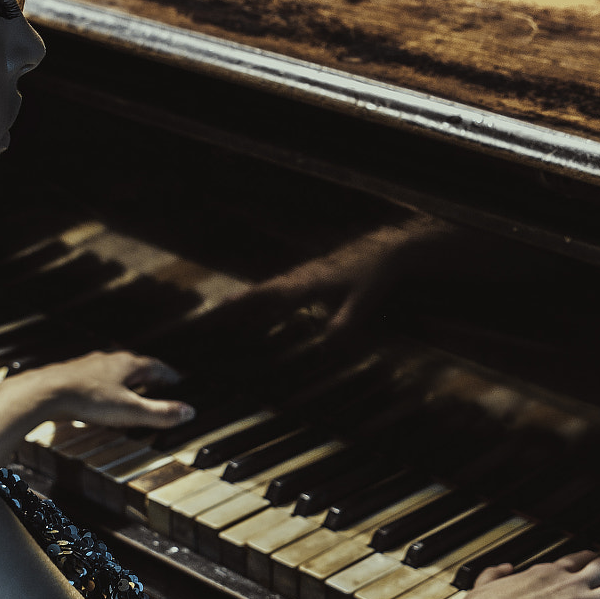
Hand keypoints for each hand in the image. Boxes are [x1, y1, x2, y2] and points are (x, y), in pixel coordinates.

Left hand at [31, 351, 193, 428]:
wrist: (45, 392)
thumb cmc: (87, 398)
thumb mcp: (131, 411)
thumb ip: (161, 413)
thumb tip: (188, 412)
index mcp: (129, 364)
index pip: (158, 367)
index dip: (170, 376)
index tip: (179, 383)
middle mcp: (110, 360)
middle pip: (137, 367)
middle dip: (150, 377)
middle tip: (160, 387)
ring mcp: (90, 366)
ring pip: (115, 372)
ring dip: (127, 381)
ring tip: (133, 393)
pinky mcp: (73, 375)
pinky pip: (96, 379)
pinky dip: (106, 388)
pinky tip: (102, 399)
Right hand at [223, 214, 446, 340]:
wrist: (387, 250)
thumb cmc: (374, 275)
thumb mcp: (361, 302)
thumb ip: (344, 324)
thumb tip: (325, 348)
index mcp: (304, 284)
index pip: (264, 296)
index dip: (239, 305)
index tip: (215, 311)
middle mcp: (299, 278)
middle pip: (260, 293)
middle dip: (236, 307)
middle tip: (212, 320)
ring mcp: (305, 275)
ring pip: (270, 292)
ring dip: (251, 306)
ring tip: (232, 320)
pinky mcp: (313, 276)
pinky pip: (283, 291)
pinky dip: (270, 303)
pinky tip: (271, 314)